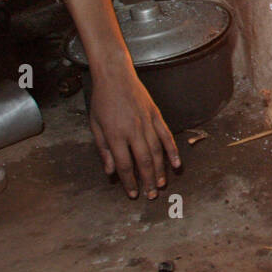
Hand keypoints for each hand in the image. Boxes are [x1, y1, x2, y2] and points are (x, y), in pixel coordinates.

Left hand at [88, 65, 180, 199]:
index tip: (132, 193)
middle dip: (147, 181)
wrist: (115, 75)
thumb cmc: (102, 100)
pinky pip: (166, 136)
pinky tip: (176, 163)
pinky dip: (172, 151)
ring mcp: (147, 122)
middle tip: (151, 195)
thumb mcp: (95, 125)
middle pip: (143, 161)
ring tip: (161, 185)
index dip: (129, 181)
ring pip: (157, 151)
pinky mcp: (156, 115)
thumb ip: (103, 149)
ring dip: (160, 170)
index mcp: (115, 134)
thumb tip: (110, 171)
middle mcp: (133, 130)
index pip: (124, 164)